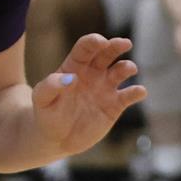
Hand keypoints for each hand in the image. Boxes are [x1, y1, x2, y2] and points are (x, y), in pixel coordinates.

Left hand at [32, 33, 147, 156]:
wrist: (57, 138)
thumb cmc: (47, 114)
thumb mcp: (41, 99)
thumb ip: (51, 86)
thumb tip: (71, 77)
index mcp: (74, 66)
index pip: (85, 48)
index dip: (94, 42)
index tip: (101, 42)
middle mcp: (93, 73)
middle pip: (107, 53)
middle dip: (117, 46)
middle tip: (125, 43)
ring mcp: (106, 88)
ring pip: (121, 71)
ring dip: (128, 67)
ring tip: (129, 69)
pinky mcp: (115, 105)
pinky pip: (129, 95)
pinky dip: (137, 92)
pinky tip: (139, 91)